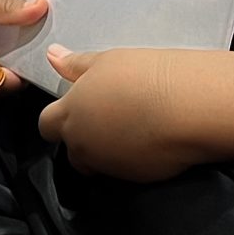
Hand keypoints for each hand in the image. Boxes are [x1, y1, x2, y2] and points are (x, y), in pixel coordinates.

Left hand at [36, 46, 207, 181]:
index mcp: (69, 116)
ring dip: (105, 152)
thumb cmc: (143, 76)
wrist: (187, 108)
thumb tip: (52, 56)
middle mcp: (82, 146)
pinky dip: (132, 158)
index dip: (58, 117)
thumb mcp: (105, 60)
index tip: (76, 106)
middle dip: (82, 138)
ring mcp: (108, 166)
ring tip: (131, 128)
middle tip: (108, 116)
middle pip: (71, 149)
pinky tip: (151, 139)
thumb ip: (74, 64)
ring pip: (97, 163)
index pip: (46, 124)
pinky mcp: (135, 179)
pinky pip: (125, 170)